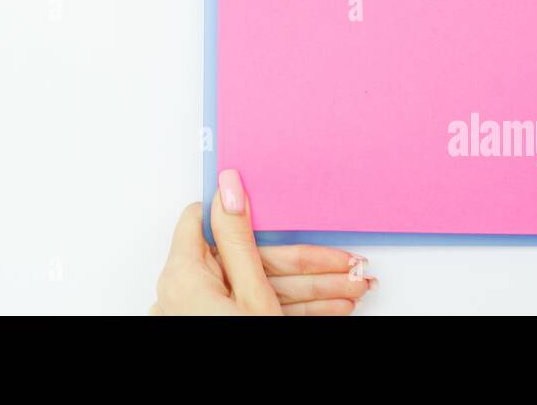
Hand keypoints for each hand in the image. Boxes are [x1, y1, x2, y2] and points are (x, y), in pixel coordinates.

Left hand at [151, 170, 375, 314]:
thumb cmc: (242, 350)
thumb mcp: (252, 292)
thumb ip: (239, 237)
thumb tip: (227, 186)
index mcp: (182, 275)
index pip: (206, 220)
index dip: (242, 211)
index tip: (274, 203)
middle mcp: (184, 294)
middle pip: (250, 261)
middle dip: (309, 266)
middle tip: (348, 266)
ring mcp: (203, 316)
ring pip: (261, 289)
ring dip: (313, 290)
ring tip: (354, 290)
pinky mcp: (220, 329)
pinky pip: (256, 309)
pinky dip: (294, 309)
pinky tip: (333, 309)